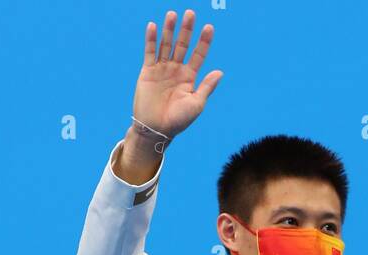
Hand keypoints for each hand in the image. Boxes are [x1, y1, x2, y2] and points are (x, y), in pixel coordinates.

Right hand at [132, 9, 222, 138]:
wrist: (156, 129)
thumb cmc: (179, 120)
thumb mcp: (197, 104)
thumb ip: (206, 87)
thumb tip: (220, 72)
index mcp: (190, 77)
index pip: (198, 55)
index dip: (203, 42)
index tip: (209, 28)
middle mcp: (176, 70)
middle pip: (182, 45)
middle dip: (186, 30)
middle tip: (190, 13)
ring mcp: (162, 69)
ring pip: (166, 45)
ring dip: (169, 30)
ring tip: (172, 14)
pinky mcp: (148, 71)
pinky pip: (150, 52)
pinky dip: (151, 39)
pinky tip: (153, 26)